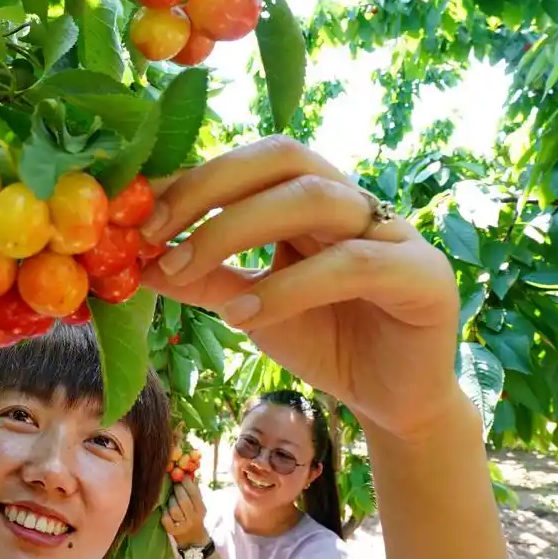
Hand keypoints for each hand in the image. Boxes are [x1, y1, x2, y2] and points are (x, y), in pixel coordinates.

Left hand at [139, 136, 462, 440]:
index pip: (249, 162)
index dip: (190, 178)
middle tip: (153, 231)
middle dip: (210, 187)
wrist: (390, 400)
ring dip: (237, 230)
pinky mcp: (424, 276)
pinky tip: (244, 317)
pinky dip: (289, 286)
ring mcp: (395, 232)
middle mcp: (353, 201)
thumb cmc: (323, 339)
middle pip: (283, 157)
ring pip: (315, 198)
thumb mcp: (248, 306)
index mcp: (311, 197)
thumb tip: (137, 262)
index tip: (133, 212)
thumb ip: (202, 279)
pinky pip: (353, 264)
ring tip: (186, 273)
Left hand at [161, 477, 208, 547]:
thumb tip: (185, 472)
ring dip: (170, 501)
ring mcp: (183, 526)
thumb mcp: (198, 505)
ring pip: (174, 509)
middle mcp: (193, 517)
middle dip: (177, 490)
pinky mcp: (172, 532)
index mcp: (201, 508)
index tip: (180, 476)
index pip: (194, 493)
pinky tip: (166, 511)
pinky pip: (165, 519)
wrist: (193, 539)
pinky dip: (164, 513)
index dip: (186, 482)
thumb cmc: (194, 516)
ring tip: (171, 499)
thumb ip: (193, 491)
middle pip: (183, 500)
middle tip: (174, 486)